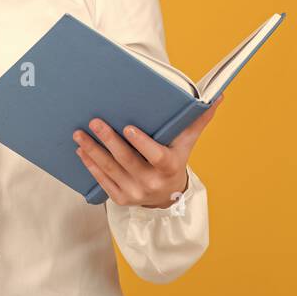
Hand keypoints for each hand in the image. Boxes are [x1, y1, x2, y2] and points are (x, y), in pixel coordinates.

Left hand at [72, 94, 223, 207]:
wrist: (167, 195)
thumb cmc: (176, 160)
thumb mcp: (187, 142)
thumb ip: (198, 120)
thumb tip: (217, 96)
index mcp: (169, 167)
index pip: (154, 155)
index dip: (141, 143)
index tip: (127, 127)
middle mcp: (151, 182)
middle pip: (126, 160)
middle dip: (108, 140)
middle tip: (94, 121)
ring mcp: (135, 193)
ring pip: (110, 170)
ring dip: (93, 151)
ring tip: (79, 134)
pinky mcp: (121, 199)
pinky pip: (102, 181)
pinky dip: (90, 166)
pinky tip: (81, 151)